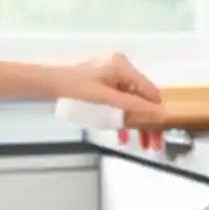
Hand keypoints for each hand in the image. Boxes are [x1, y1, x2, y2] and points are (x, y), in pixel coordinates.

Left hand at [50, 53, 167, 149]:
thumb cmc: (73, 86)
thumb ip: (132, 105)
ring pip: (131, 102)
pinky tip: (122, 133)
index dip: (157, 111)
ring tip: (140, 143)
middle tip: (151, 143)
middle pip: (141, 99)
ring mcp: (111, 75)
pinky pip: (119, 100)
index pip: (150, 90)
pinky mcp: (102, 82)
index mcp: (123, 66)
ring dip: (135, 123)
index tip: (162, 130)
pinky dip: (121, 116)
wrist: (46, 82)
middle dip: (146, 122)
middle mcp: (120, 67)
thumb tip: (157, 112)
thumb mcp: (105, 98)